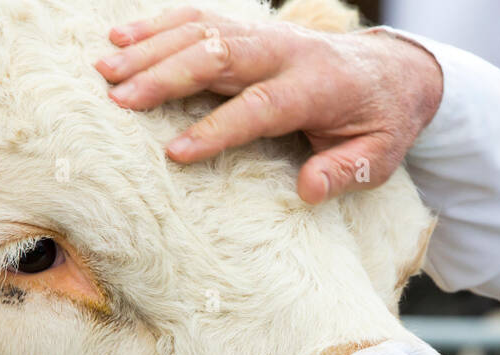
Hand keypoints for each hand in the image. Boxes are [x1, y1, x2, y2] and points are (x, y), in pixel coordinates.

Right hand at [94, 7, 443, 204]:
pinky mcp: (250, 30)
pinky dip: (158, 25)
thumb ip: (347, 171)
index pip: (259, 107)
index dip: (216, 128)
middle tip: (119, 99)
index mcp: (315, 87)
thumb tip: (308, 191)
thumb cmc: (380, 123)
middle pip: (219, 56)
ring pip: (202, 31)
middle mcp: (285, 53)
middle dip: (165, 75)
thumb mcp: (379, 156)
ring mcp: (266, 35)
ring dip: (150, 48)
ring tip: (105, 70)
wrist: (393, 71)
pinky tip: (120, 38)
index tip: (174, 153)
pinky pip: (200, 18)